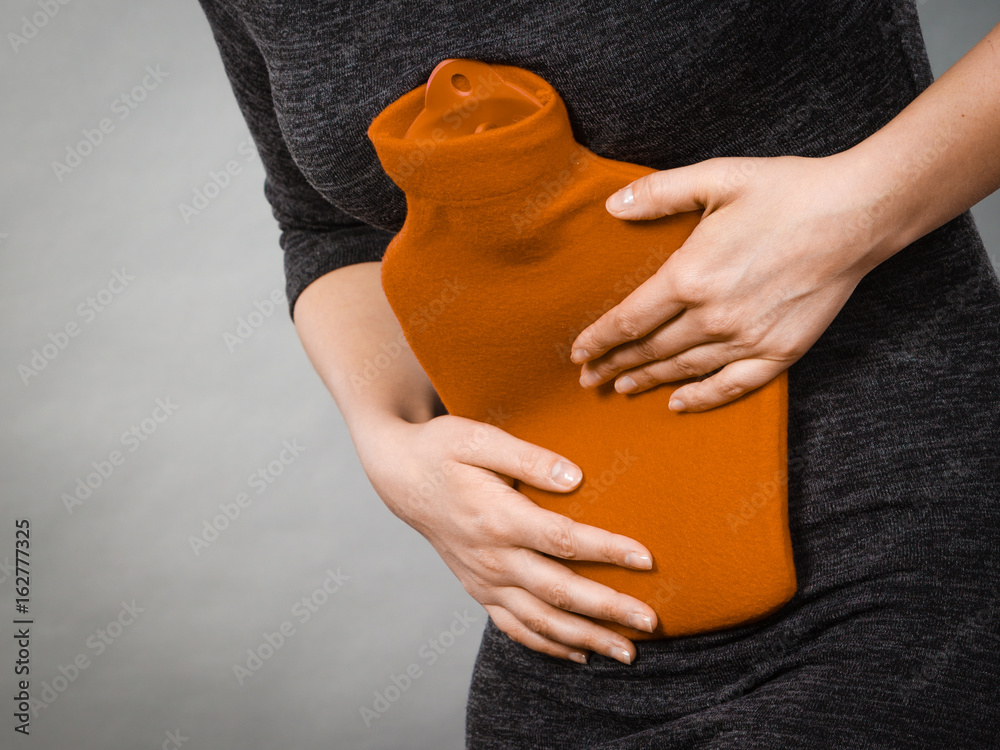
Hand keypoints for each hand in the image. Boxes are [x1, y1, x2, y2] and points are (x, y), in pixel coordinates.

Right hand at [356, 414, 657, 664]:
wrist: (399, 475)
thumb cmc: (441, 449)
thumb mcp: (478, 438)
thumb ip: (527, 458)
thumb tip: (574, 477)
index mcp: (497, 518)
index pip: (563, 540)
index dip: (607, 551)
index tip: (646, 559)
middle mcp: (492, 557)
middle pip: (559, 591)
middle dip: (607, 610)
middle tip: (650, 622)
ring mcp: (483, 579)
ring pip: (540, 620)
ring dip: (585, 638)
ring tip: (627, 653)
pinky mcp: (478, 589)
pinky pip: (514, 627)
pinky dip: (547, 645)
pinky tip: (578, 655)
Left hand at [569, 153, 885, 411]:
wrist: (857, 213)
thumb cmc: (786, 190)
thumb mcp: (716, 177)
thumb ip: (658, 194)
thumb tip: (610, 207)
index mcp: (689, 276)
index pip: (628, 320)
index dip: (599, 341)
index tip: (578, 355)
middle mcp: (713, 316)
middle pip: (649, 350)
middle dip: (614, 366)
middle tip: (588, 382)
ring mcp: (747, 339)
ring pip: (683, 370)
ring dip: (647, 381)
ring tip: (622, 388)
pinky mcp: (781, 351)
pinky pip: (732, 385)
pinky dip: (701, 398)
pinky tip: (678, 404)